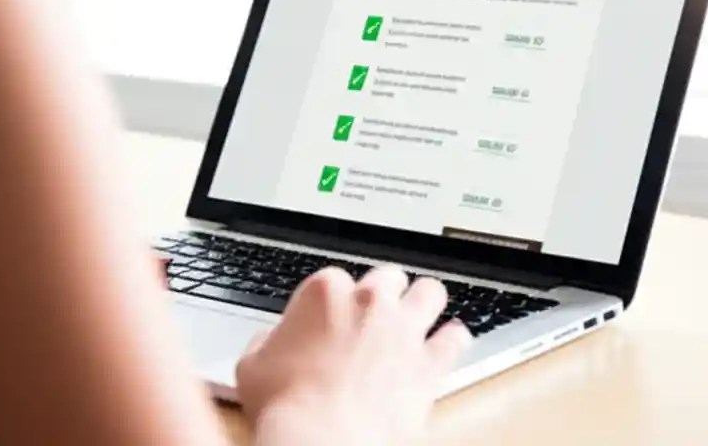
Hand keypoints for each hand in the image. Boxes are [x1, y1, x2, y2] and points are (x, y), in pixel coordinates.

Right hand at [239, 265, 471, 445]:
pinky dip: (453, 338)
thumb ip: (266, 342)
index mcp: (325, 292)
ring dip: (423, 302)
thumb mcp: (251, 366)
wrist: (322, 439)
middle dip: (383, 293)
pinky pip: (455, 337)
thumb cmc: (287, 406)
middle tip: (375, 315)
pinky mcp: (430, 362)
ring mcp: (405, 329)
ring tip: (419, 314)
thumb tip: (271, 342)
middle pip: (387, 278)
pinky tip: (450, 340)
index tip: (330, 322)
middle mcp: (370, 301)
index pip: (334, 280)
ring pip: (430, 292)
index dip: (333, 304)